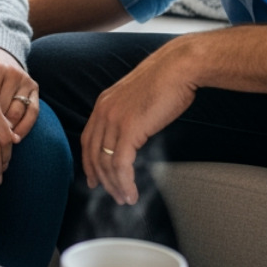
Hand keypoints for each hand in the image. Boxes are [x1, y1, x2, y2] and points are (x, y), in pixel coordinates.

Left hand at [81, 38, 197, 205]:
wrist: (179, 67)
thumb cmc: (167, 79)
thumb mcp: (138, 96)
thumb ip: (129, 112)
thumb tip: (133, 130)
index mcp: (104, 103)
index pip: (88, 139)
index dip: (89, 162)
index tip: (94, 178)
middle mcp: (104, 111)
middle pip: (93, 154)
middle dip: (101, 179)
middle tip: (112, 194)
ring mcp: (114, 120)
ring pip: (106, 163)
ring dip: (115, 185)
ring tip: (125, 198)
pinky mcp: (129, 129)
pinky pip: (121, 165)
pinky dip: (125, 183)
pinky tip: (132, 192)